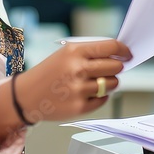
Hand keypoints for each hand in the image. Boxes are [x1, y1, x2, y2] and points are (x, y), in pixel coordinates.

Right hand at [6, 39, 131, 127]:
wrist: (26, 96)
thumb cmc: (48, 72)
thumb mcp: (65, 53)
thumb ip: (90, 52)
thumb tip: (118, 55)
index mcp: (75, 52)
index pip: (110, 47)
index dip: (123, 50)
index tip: (128, 54)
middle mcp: (78, 69)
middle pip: (115, 66)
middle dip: (116, 67)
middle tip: (110, 69)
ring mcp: (79, 89)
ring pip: (112, 84)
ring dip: (109, 82)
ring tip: (95, 82)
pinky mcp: (79, 107)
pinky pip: (103, 99)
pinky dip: (100, 96)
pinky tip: (87, 93)